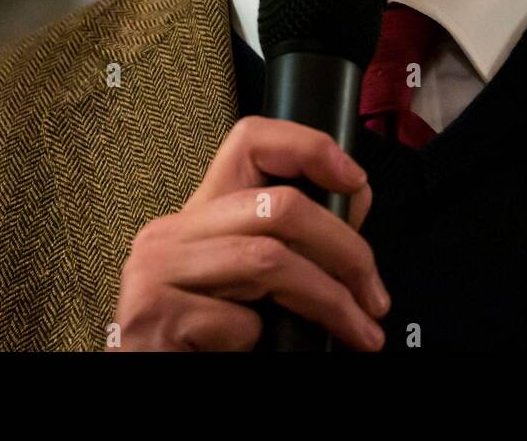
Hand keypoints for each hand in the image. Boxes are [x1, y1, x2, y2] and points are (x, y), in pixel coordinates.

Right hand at [111, 116, 389, 350]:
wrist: (151, 386)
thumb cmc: (209, 340)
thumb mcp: (252, 281)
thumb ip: (291, 240)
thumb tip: (355, 201)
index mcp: (197, 215)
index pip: (250, 140)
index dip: (311, 147)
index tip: (355, 182)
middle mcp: (170, 233)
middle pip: (281, 204)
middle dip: (345, 250)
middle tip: (374, 296)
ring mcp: (156, 272)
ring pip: (270, 259)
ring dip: (329, 302)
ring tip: (358, 332)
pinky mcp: (154, 316)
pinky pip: (237, 320)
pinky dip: (260, 341)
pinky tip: (251, 351)